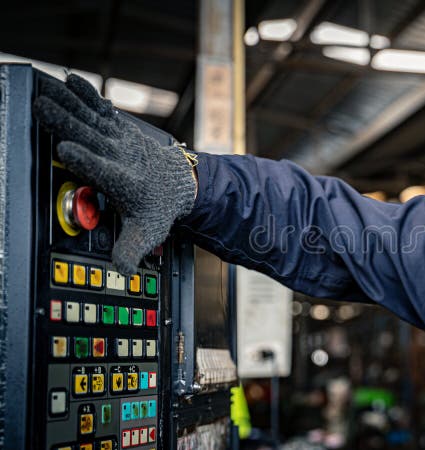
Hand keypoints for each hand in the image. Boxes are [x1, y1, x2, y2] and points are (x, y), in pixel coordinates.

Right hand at [34, 74, 196, 274]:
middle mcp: (122, 157)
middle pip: (91, 138)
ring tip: (47, 91)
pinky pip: (102, 109)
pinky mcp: (119, 129)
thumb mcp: (147, 232)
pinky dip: (88, 94)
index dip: (86, 161)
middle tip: (44, 108)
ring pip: (92, 120)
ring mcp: (120, 140)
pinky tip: (70, 80)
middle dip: (68, 123)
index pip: (104, 171)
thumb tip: (124, 271)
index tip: (66, 152)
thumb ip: (132, 249)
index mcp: (126, 183)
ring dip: (69, 104)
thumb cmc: (158, 206)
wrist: (180, 182)